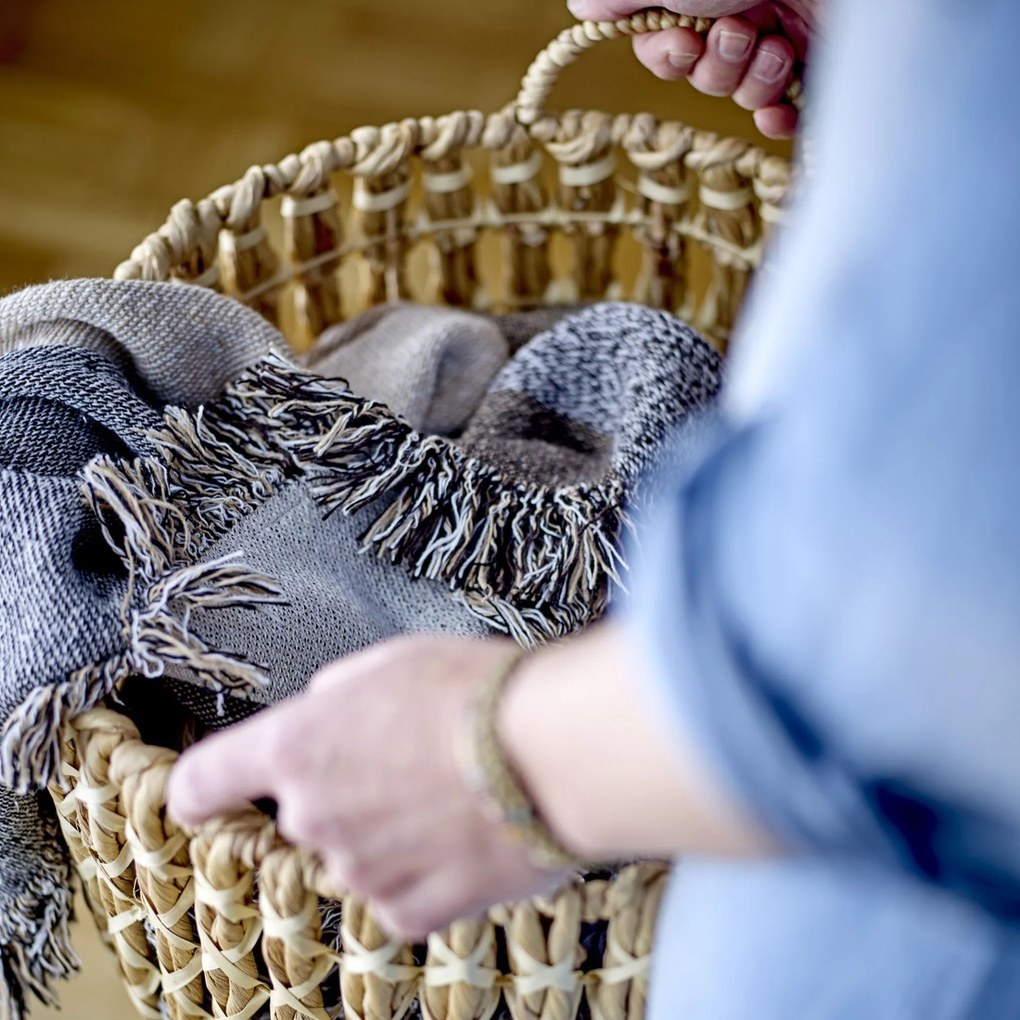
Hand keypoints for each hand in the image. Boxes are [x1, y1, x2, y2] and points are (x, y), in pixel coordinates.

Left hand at [166, 635, 566, 941]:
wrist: (550, 751)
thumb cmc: (477, 693)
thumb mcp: (393, 661)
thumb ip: (339, 694)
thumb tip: (328, 712)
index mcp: (298, 745)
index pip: (206, 780)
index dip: (199, 789)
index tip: (203, 797)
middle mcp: (313, 815)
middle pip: (307, 814)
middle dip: (348, 794)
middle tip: (412, 763)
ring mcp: (360, 869)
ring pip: (360, 855)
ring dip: (392, 834)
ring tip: (455, 792)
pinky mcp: (412, 909)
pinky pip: (402, 894)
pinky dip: (427, 872)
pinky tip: (465, 833)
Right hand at [567, 1, 816, 137]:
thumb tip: (582, 9)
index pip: (664, 43)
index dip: (665, 56)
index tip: (681, 44)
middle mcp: (741, 10)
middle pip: (700, 74)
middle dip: (714, 67)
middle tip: (739, 34)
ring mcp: (781, 39)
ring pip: (740, 94)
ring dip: (753, 80)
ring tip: (778, 46)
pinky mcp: (819, 68)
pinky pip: (784, 116)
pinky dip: (779, 116)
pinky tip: (783, 106)